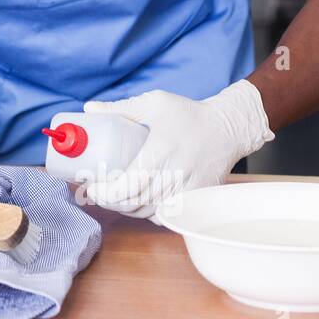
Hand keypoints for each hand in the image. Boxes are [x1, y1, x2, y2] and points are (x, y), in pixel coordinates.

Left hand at [80, 80, 274, 219]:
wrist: (229, 128)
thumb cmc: (189, 114)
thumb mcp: (155, 103)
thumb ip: (121, 107)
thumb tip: (90, 107)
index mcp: (161, 151)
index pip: (129, 184)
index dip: (106, 193)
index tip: (92, 188)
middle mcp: (175, 174)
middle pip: (135, 202)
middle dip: (110, 201)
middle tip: (97, 192)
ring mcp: (187, 189)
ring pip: (148, 213)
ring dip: (126, 209)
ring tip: (114, 196)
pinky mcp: (196, 198)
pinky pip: (166, 216)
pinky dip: (148, 214)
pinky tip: (138, 202)